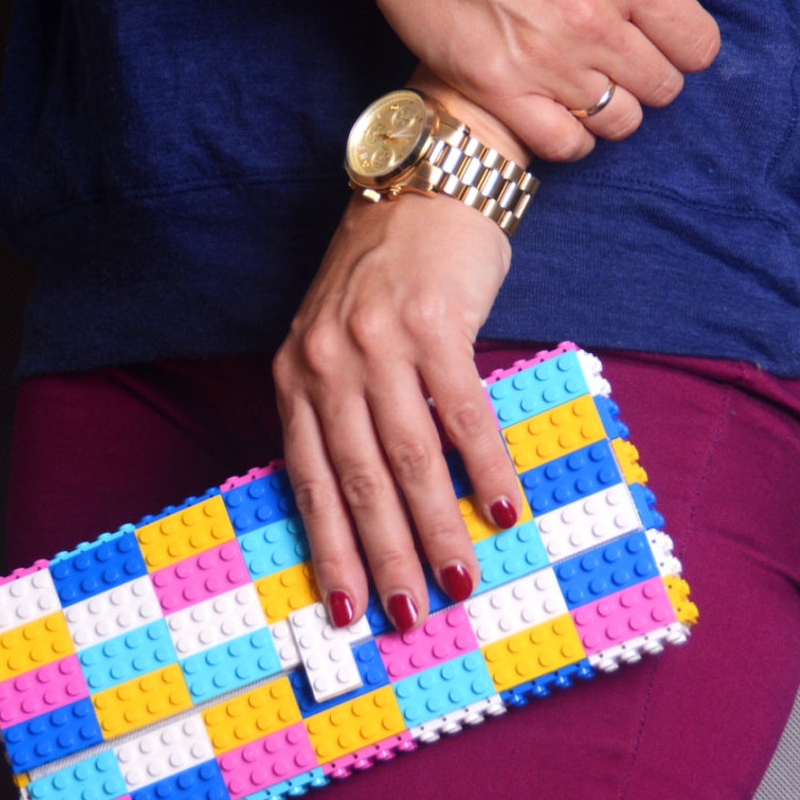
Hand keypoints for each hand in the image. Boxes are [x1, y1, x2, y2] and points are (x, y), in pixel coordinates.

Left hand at [271, 152, 520, 635]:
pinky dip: (484, 465)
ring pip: (409, 457)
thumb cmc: (382, 274)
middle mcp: (329, 362)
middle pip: (358, 480)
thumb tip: (373, 506)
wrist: (423, 184)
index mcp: (296, 374)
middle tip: (411, 615)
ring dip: (437, 527)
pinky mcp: (435, 325)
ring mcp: (381, 343)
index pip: (307, 479)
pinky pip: (463, 413)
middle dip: (385, 556)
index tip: (344, 611)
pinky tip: (502, 508)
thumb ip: (341, 409)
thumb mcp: (336, 339)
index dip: (328, 549)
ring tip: (460, 580)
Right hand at [302, 0, 744, 159]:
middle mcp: (593, 26)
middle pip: (662, 87)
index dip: (685, 39)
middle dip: (651, 71)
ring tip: (586, 78)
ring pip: (617, 121)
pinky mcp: (493, 86)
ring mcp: (543, 62)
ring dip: (612, 105)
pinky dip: (571, 135)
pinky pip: (561, 144)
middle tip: (618, 50)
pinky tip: (557, 108)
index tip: (660, 30)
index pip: (698, 45)